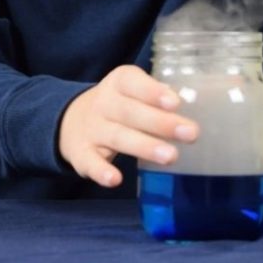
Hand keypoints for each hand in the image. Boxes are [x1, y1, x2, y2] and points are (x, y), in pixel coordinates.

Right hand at [58, 65, 198, 186]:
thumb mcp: (134, 92)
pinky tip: (115, 180)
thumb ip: (159, 96)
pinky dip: (101, 171)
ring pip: (118, 137)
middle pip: (130, 112)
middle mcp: (103, 103)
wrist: (69, 122)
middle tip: (191, 133)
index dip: (153, 92)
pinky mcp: (81, 154)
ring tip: (171, 157)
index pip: (133, 83)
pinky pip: (90, 162)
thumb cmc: (119, 106)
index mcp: (119, 83)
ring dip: (144, 147)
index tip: (176, 102)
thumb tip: (192, 100)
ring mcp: (92, 129)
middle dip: (161, 123)